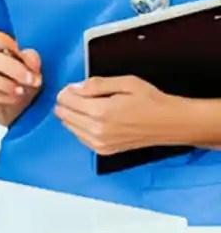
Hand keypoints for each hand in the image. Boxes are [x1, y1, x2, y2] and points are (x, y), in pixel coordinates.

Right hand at [0, 29, 42, 126]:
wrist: (25, 112)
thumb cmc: (28, 86)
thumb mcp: (35, 71)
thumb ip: (32, 60)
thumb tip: (28, 57)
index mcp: (1, 51)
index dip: (0, 39)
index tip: (15, 48)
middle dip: (14, 69)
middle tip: (33, 80)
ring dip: (6, 84)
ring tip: (23, 91)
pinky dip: (2, 97)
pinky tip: (15, 100)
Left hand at [55, 76, 180, 154]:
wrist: (170, 123)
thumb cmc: (150, 100)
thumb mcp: (125, 82)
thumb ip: (96, 84)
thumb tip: (74, 87)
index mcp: (101, 112)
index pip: (65, 100)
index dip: (67, 90)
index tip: (77, 87)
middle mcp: (97, 130)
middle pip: (63, 113)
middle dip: (67, 101)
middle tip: (83, 94)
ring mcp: (100, 143)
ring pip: (68, 125)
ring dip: (72, 114)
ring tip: (91, 106)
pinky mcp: (104, 150)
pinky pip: (79, 136)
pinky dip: (80, 126)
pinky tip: (93, 119)